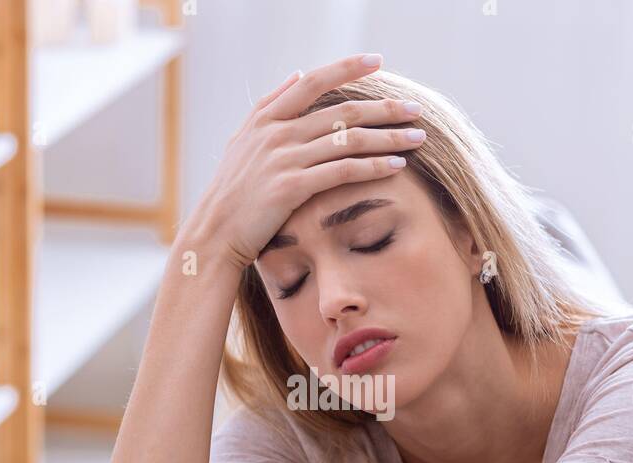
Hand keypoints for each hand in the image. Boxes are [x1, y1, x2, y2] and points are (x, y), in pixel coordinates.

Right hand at [185, 53, 426, 271]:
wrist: (214, 232)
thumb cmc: (233, 191)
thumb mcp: (243, 140)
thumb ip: (270, 105)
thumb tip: (296, 75)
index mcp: (266, 118)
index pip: (313, 82)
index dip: (347, 68)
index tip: (377, 60)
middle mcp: (277, 133)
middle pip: (342, 111)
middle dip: (385, 107)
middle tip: (416, 108)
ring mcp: (284, 159)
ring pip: (349, 140)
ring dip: (389, 137)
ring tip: (418, 137)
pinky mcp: (292, 188)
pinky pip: (343, 171)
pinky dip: (373, 166)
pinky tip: (397, 166)